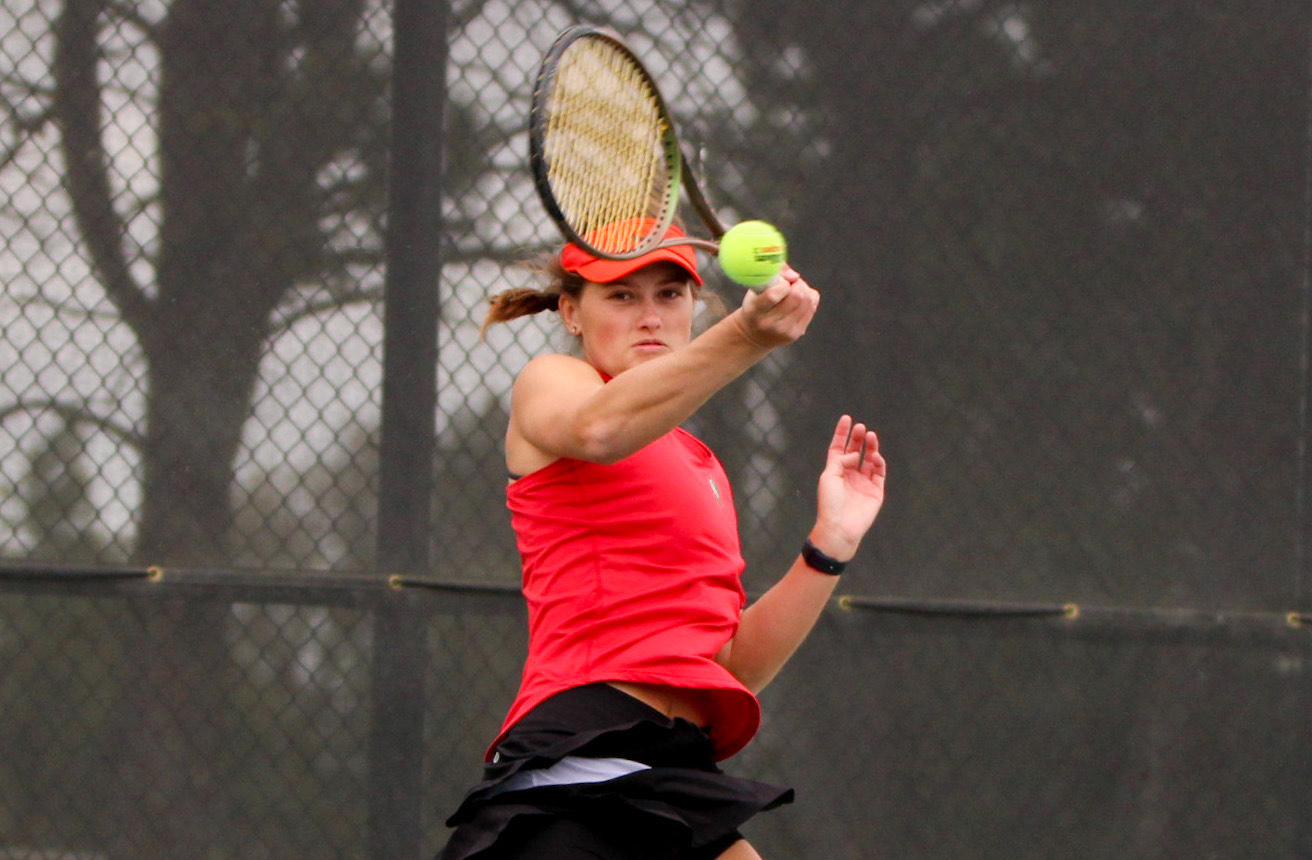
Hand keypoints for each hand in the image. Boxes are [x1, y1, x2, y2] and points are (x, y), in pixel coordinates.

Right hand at [735, 266, 818, 348]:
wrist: (754, 336)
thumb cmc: (755, 306)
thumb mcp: (755, 290)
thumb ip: (773, 276)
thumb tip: (795, 276)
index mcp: (755, 311)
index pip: (773, 295)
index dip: (782, 282)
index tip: (780, 281)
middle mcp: (770, 323)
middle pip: (796, 296)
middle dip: (797, 283)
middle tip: (791, 283)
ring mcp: (785, 330)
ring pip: (808, 300)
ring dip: (804, 289)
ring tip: (794, 290)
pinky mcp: (797, 333)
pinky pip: (812, 306)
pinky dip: (809, 298)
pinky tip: (799, 300)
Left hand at [810, 415, 885, 560]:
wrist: (840, 527)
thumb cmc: (829, 503)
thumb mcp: (829, 476)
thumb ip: (840, 460)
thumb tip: (853, 453)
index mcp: (836, 471)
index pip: (839, 448)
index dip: (842, 433)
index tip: (847, 418)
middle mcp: (850, 476)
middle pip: (855, 452)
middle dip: (858, 439)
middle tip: (862, 427)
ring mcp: (863, 483)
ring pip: (869, 460)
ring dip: (870, 447)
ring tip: (871, 435)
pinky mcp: (875, 492)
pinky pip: (879, 473)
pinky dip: (879, 463)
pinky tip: (876, 456)